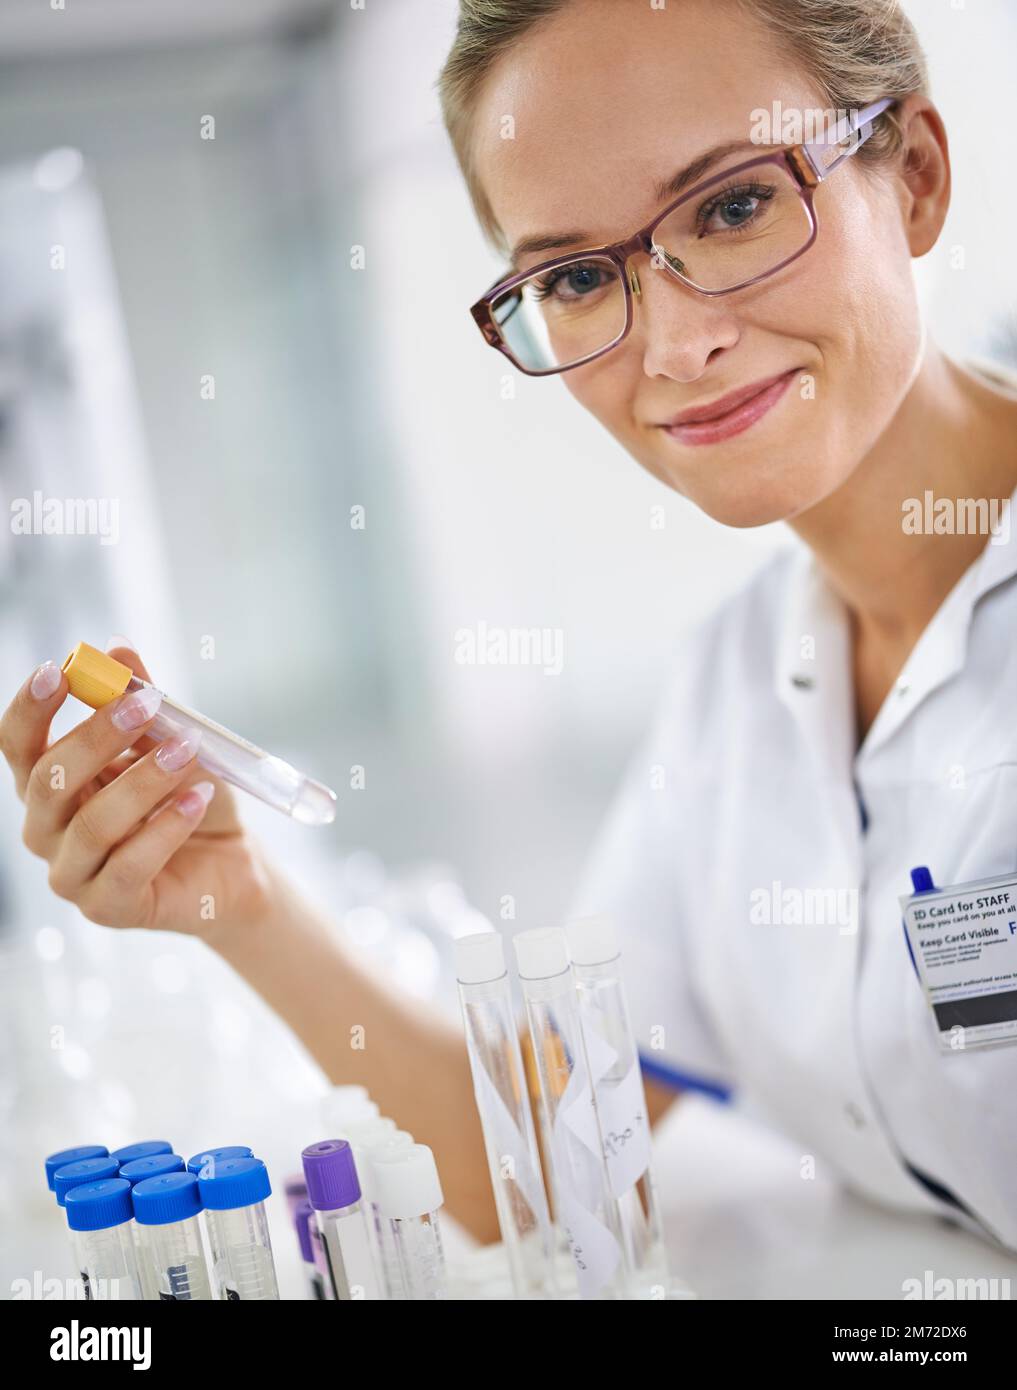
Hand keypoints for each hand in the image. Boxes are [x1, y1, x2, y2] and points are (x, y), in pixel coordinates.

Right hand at [0, 643, 274, 937]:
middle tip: (147, 704)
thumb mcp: (173, 742)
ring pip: (93, 824)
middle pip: (51, 780)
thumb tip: (119, 648)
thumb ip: (144, 702)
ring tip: (188, 750)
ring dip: (144, 781)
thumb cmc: (190, 798)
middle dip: (97, 736)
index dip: (31, 709)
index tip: (59, 671)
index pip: (19, 745)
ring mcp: (71, 874)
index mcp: (50, 785)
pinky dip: (167, 827)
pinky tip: (199, 798)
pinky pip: (129, 865)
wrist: (232, 863)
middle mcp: (46, 830)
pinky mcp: (106, 908)